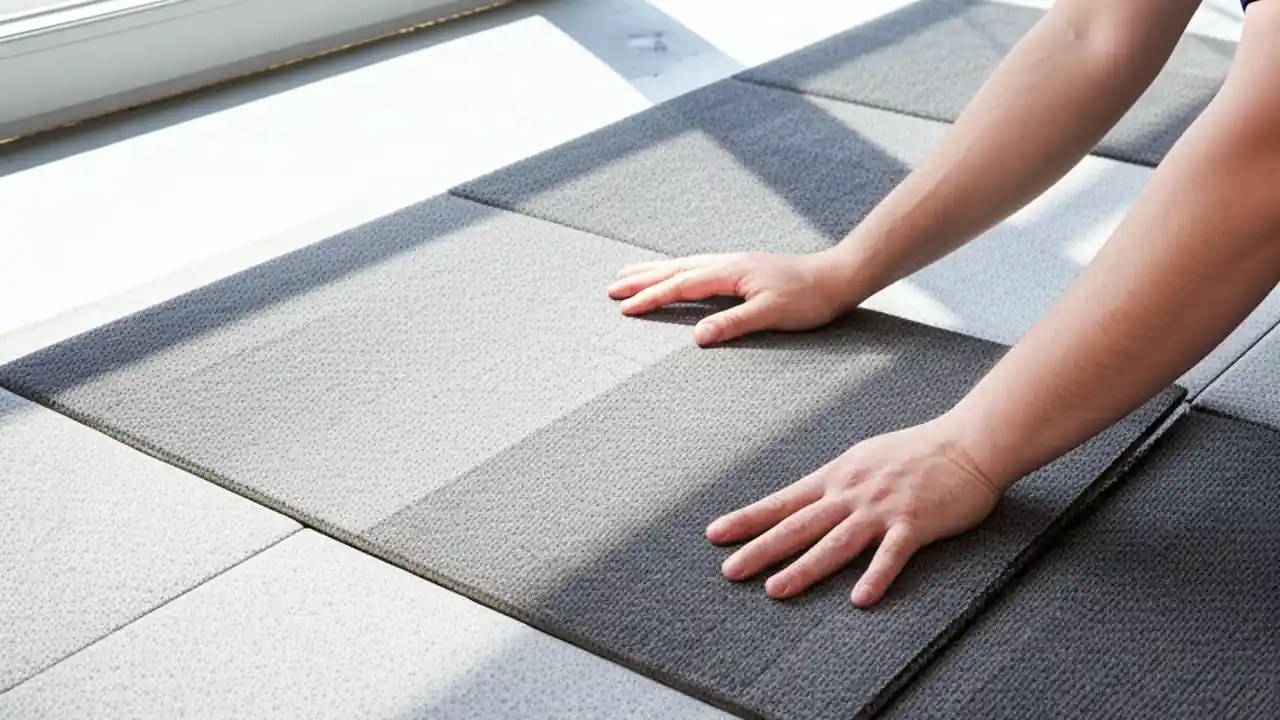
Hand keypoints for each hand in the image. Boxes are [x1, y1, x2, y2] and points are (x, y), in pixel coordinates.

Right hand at [607, 250, 861, 345]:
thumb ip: (733, 324)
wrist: (836, 278)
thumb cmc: (808, 299)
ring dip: (655, 270)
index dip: (651, 297)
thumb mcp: (771, 315)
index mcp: (729, 272)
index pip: (681, 285)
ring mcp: (734, 263)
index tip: (624, 307)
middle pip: (675, 269)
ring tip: (629, 273)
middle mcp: (727, 263)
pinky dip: (676, 269)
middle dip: (641, 279)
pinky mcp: (742, 268)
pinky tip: (675, 273)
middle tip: (611, 287)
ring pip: (684, 265)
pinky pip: (698, 266)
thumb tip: (698, 336)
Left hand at [705, 420, 1002, 606]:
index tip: (715, 534)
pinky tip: (860, 599)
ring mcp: (882, 508)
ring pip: (835, 543)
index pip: (783, 502)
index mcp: (837, 476)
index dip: (748, 519)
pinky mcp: (916, 523)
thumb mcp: (865, 458)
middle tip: (730, 571)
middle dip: (761, 549)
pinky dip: (876, 576)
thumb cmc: (918, 452)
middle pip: (798, 525)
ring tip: (775, 590)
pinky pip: (892, 555)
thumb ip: (838, 482)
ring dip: (804, 568)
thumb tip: (808, 501)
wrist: (969, 443)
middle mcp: (852, 492)